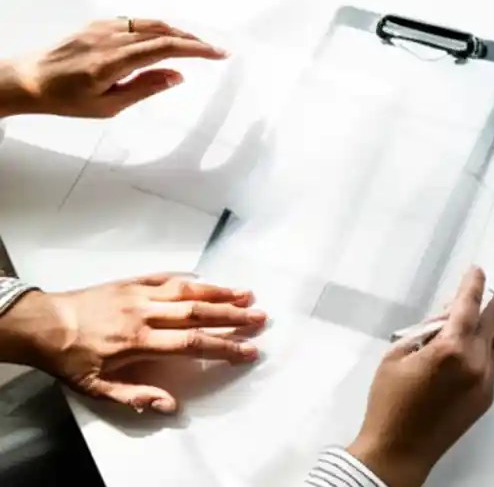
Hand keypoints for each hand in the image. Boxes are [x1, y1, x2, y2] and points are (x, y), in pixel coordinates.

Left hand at [0, 18, 225, 118]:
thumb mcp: (108, 105)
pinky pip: (136, 21)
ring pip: (152, 24)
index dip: (197, 50)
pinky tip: (165, 38)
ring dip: (178, 33)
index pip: (165, 48)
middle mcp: (110, 39)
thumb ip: (145, 88)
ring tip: (195, 46)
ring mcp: (103, 27)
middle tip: (215, 52)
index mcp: (113, 62)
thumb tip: (177, 75)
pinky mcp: (98, 24)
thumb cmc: (64, 98)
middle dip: (194, 41)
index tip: (219, 54)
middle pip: (164, 32)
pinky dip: (157, 28)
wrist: (29, 79)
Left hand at [0, 273, 265, 412]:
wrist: (42, 323)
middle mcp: (146, 313)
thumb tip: (170, 406)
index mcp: (140, 341)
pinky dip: (189, 278)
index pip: (192, 344)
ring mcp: (140, 293)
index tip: (249, 350)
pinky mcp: (131, 281)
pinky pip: (166, 276)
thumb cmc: (69, 359)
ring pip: (187, 290)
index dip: (224, 347)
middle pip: (198, 313)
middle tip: (261, 317)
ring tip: (247, 294)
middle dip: (233, 316)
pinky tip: (206, 280)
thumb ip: (135, 395)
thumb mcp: (95, 387)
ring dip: (219, 292)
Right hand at [347, 268, 493, 486]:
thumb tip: (446, 318)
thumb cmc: (390, 403)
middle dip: (484, 300)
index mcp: (451, 348)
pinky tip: (471, 347)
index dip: (474, 284)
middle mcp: (476, 362)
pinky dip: (489, 345)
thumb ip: (426, 331)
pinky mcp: (488, 396)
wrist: (399, 450)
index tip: (477, 271)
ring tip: (476, 319)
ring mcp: (486, 380)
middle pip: (493, 317)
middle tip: (469, 296)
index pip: (470, 305)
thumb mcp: (397, 355)